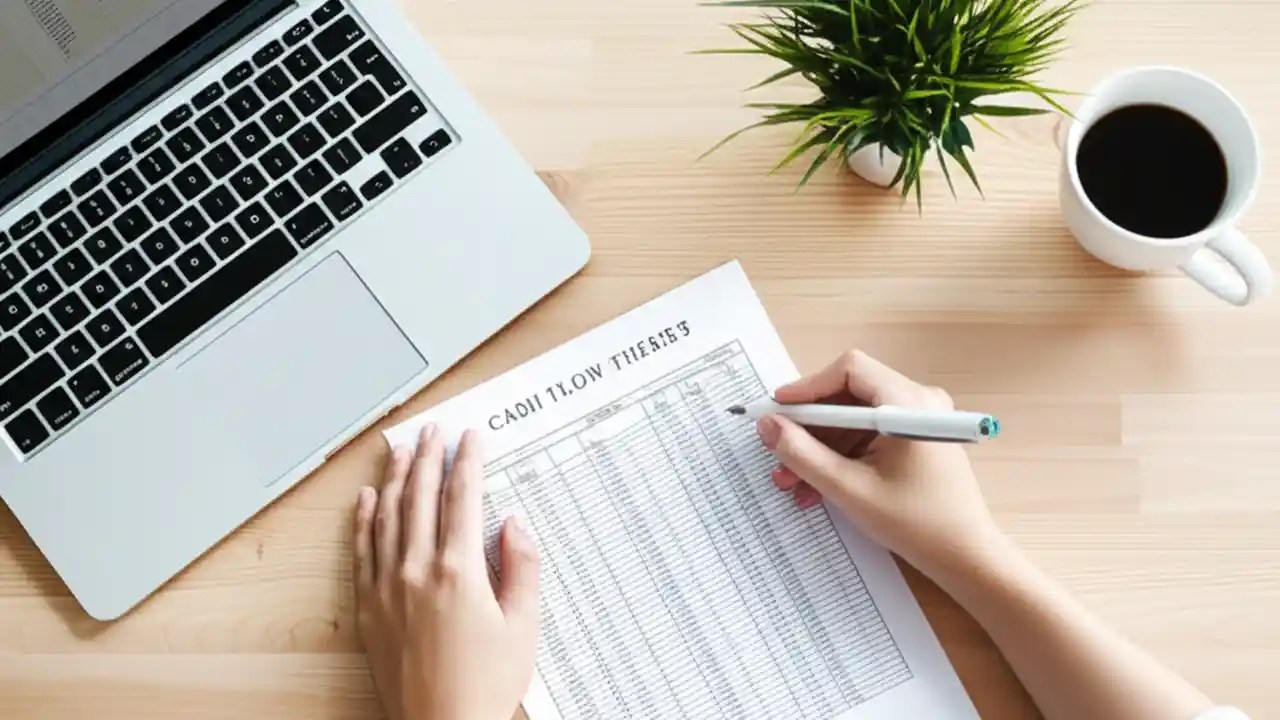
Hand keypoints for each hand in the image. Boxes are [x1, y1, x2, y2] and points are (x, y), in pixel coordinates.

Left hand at [354, 426, 540, 719]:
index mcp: (459, 571)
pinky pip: (363, 551)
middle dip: (429, 457)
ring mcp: (388, 588)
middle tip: (434, 431)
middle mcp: (417, 571)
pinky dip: (364, 520)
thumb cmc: (485, 685)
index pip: (463, 498)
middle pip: (421, 497)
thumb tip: (513, 524)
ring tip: (402, 450)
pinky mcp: (370, 608)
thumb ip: (522, 567)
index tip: (471, 438)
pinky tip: (368, 499)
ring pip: (388, 516)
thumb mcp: (524, 625)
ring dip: (396, 478)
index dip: (468, 461)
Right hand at [756, 350, 1004, 577]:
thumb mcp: (849, 488)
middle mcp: (918, 401)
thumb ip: (802, 454)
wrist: (965, 555)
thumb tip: (767, 426)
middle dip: (809, 428)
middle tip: (779, 454)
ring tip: (793, 483)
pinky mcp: (917, 438)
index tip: (776, 411)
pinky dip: (842, 457)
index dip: (807, 388)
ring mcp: (919, 420)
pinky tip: (818, 487)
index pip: (848, 370)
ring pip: (854, 419)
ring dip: (821, 448)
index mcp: (908, 404)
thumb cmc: (916, 523)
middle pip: (848, 394)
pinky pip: (869, 435)